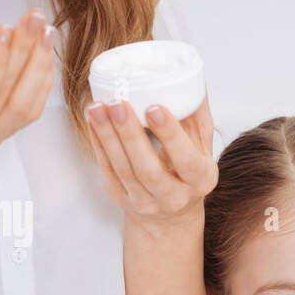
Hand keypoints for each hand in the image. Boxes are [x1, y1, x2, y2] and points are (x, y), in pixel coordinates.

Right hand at [0, 7, 55, 175]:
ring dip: (40, 66)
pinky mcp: (5, 136)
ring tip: (46, 31)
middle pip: (7, 98)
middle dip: (23, 53)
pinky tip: (45, 54)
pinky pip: (31, 111)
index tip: (3, 30)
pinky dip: (42, 81)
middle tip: (34, 18)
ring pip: (26, 107)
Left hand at [85, 92, 218, 236]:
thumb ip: (197, 118)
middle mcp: (174, 197)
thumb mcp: (201, 148)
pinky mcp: (122, 199)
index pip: (186, 160)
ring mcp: (146, 202)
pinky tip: (94, 122)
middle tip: (118, 103)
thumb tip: (191, 80)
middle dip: (131, 135)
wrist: (170, 213)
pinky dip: (99, 144)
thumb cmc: (186, 172)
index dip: (171, 135)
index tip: (155, 108)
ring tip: (98, 108)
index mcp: (200, 180)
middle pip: (149, 170)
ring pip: (123, 170)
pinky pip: (107, 170)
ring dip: (108, 136)